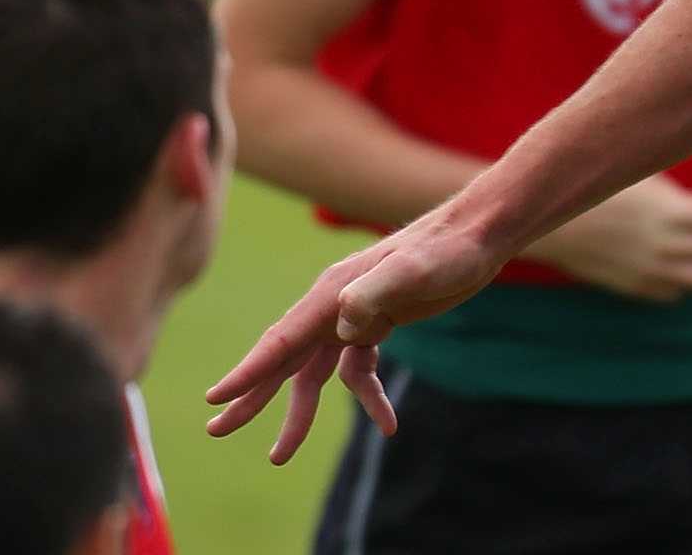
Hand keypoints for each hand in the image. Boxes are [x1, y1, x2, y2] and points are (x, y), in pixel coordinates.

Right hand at [204, 210, 501, 463]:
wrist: (477, 236)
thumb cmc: (445, 250)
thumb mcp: (412, 270)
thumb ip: (373, 293)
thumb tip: (344, 327)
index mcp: (331, 295)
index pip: (280, 341)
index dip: (247, 373)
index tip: (214, 400)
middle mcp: (334, 307)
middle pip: (282, 360)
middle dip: (249, 396)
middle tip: (216, 430)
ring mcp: (354, 317)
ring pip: (313, 373)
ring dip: (297, 413)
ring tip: (278, 455)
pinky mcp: (379, 324)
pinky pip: (359, 371)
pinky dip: (367, 398)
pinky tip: (388, 426)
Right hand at [529, 173, 691, 302]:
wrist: (557, 224)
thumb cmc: (601, 192)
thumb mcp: (643, 180)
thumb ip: (679, 195)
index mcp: (672, 211)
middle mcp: (667, 244)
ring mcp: (652, 270)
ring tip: (686, 246)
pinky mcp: (636, 287)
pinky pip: (673, 293)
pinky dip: (675, 280)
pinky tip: (662, 261)